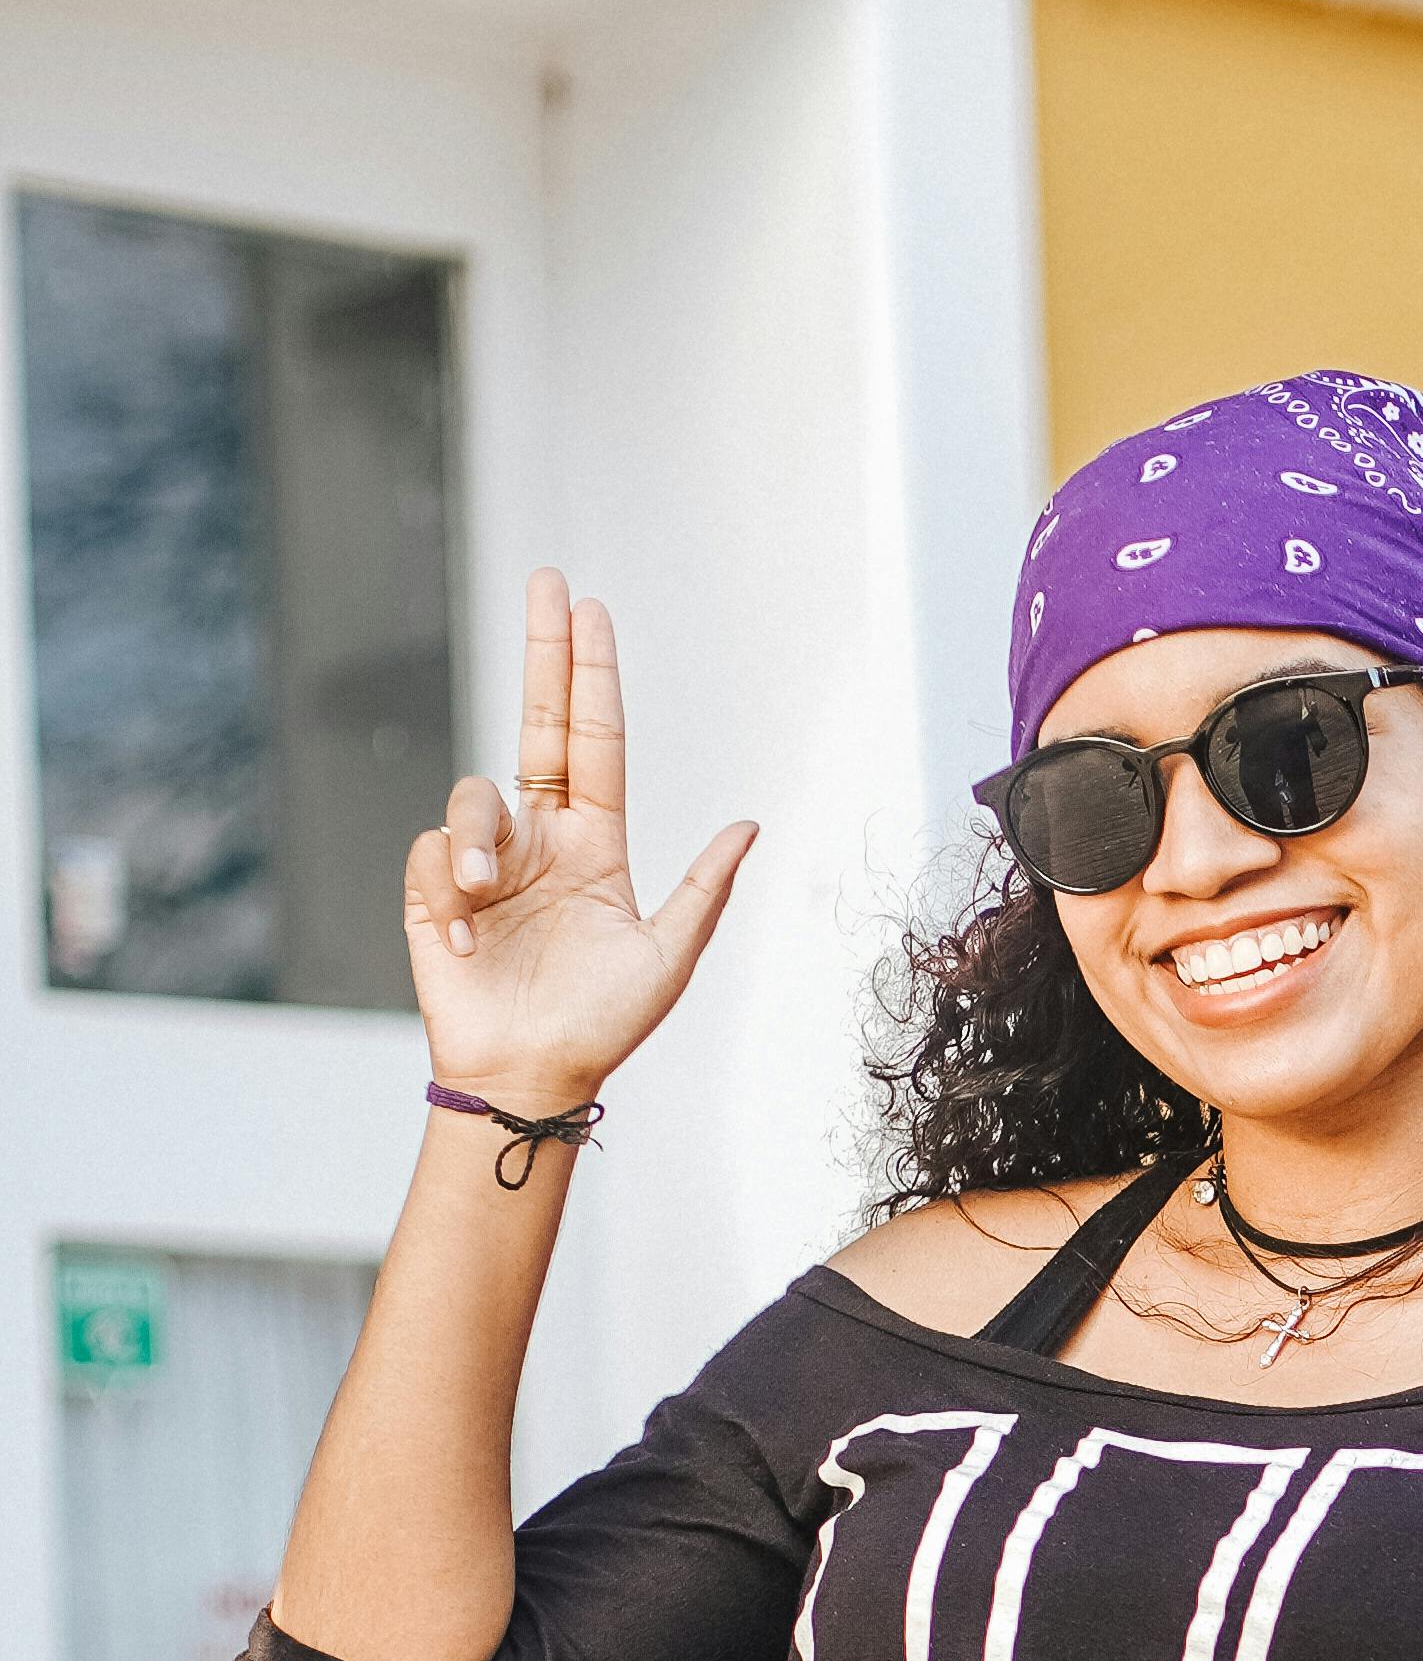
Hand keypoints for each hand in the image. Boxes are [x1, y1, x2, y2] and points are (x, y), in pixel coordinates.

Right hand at [408, 565, 759, 1113]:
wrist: (531, 1078)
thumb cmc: (602, 1025)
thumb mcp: (668, 956)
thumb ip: (704, 888)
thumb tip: (750, 823)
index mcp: (594, 843)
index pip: (593, 740)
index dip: (591, 675)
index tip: (590, 609)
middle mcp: (539, 837)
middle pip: (536, 722)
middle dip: (543, 651)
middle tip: (549, 582)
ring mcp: (486, 860)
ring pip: (473, 796)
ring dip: (478, 839)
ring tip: (485, 894)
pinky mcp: (436, 892)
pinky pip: (433, 855)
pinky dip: (449, 891)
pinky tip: (466, 940)